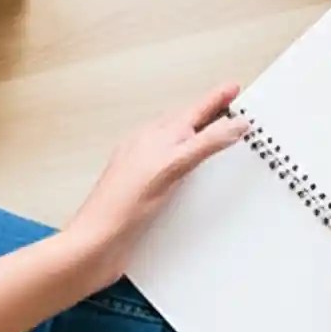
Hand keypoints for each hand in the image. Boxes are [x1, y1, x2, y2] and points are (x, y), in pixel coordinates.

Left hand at [69, 83, 248, 286]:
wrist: (97, 243)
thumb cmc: (120, 205)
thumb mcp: (171, 167)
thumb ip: (205, 144)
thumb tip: (234, 124)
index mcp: (155, 138)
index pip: (193, 112)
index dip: (215, 99)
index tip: (232, 87)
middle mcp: (149, 151)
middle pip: (184, 124)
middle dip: (207, 113)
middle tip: (227, 103)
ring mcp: (146, 172)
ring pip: (177, 146)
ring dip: (197, 137)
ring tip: (211, 130)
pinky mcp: (147, 194)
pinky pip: (172, 169)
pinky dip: (188, 165)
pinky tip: (191, 174)